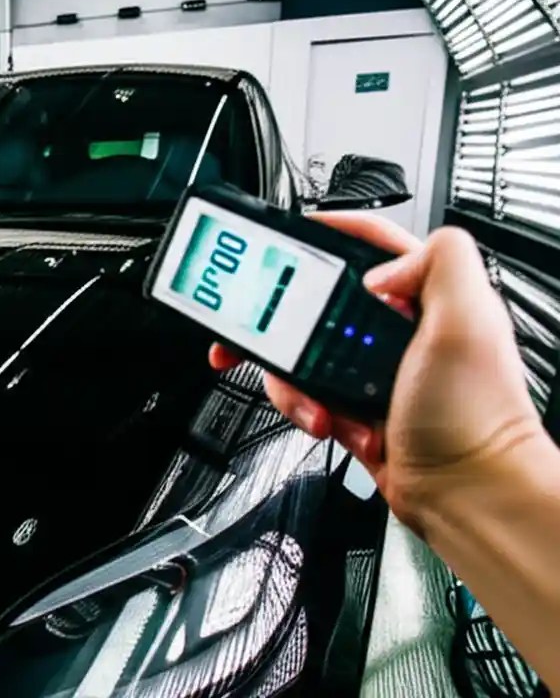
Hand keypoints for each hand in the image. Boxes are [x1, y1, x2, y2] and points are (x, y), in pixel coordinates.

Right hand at [209, 215, 546, 532]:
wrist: (464, 491)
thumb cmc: (475, 415)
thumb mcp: (468, 319)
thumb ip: (438, 261)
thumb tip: (379, 267)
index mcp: (426, 295)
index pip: (370, 243)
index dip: (326, 231)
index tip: (285, 236)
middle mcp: (397, 327)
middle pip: (316, 302)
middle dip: (278, 320)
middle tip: (246, 332)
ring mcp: (372, 368)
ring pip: (301, 354)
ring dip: (295, 382)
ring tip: (316, 404)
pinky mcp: (353, 405)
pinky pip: (306, 395)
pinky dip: (307, 410)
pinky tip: (332, 424)